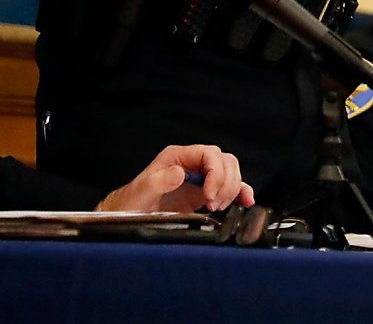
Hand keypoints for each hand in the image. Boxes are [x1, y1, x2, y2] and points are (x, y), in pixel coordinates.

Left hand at [96, 144, 251, 212]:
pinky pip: (230, 187)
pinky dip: (240, 192)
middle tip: (213, 204)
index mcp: (177, 157)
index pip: (209, 153)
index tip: (209, 195)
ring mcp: (200, 178)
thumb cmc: (129, 205)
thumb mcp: (139, 194)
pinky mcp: (205, 193)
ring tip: (217, 207)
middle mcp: (191, 164)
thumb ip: (158, 182)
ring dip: (232, 189)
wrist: (127, 218)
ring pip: (231, 172)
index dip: (216, 172)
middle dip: (225, 182)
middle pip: (225, 161)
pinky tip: (245, 201)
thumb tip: (180, 173)